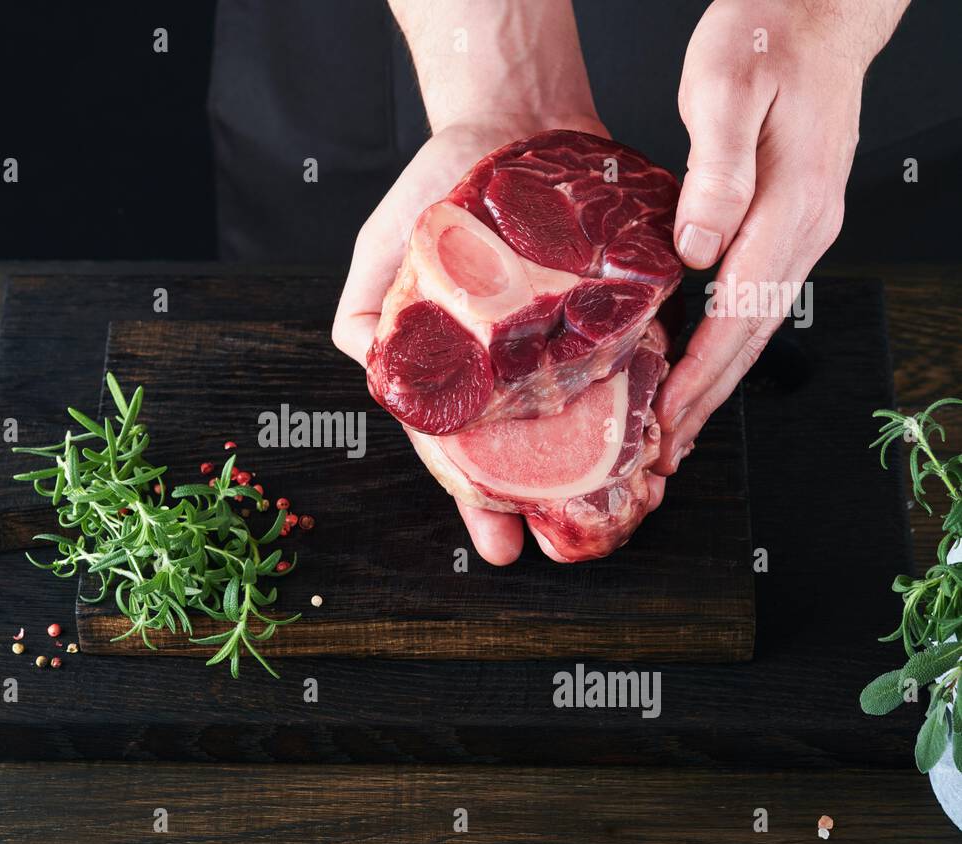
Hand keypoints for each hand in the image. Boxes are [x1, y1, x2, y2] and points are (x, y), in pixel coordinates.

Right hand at [332, 113, 621, 564]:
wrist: (511, 121)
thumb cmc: (437, 187)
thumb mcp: (380, 248)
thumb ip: (364, 312)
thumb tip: (370, 362)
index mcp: (455, 371)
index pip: (461, 448)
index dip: (475, 498)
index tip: (498, 542)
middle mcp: (510, 370)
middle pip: (527, 452)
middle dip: (543, 504)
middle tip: (563, 545)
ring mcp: (562, 347)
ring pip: (582, 424)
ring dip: (599, 472)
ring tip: (619, 508)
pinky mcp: (609, 315)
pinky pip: (629, 369)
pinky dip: (642, 407)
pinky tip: (655, 440)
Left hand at [654, 0, 907, 473]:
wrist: (820, 7)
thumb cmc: (770, 35)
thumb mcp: (726, 90)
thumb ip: (715, 174)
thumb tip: (696, 250)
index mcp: (790, 206)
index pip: (740, 314)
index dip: (701, 376)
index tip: (666, 421)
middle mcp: (806, 227)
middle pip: (754, 338)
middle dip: (708, 400)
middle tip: (667, 452)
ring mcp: (804, 225)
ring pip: (758, 323)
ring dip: (719, 379)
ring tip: (679, 427)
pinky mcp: (791, 216)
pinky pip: (757, 296)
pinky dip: (727, 340)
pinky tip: (700, 359)